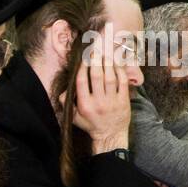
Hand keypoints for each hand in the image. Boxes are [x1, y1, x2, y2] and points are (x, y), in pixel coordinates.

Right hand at [72, 24, 130, 152]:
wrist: (110, 136)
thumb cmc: (91, 125)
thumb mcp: (74, 117)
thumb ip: (66, 103)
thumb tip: (63, 90)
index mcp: (85, 104)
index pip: (82, 81)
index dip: (82, 67)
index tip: (82, 58)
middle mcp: (99, 101)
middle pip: (97, 76)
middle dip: (95, 61)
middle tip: (94, 50)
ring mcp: (113, 101)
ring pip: (110, 78)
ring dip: (107, 63)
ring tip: (105, 53)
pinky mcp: (124, 101)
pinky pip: (122, 83)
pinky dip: (120, 72)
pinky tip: (117, 64)